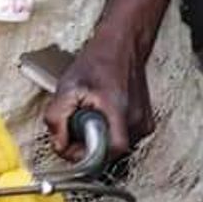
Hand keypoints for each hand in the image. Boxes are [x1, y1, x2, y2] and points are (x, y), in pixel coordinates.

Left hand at [44, 35, 153, 162]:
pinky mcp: (145, 122)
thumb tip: (58, 144)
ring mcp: (144, 122)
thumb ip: (57, 118)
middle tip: (75, 127)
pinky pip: (122, 138)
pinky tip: (101, 115)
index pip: (110, 152)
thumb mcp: (67, 88)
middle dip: (88, 146)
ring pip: (115, 146)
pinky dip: (108, 131)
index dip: (87, 155)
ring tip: (89, 117)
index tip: (72, 146)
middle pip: (110, 153)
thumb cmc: (98, 61)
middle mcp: (137, 121)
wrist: (122, 46)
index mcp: (120, 112)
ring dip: (98, 138)